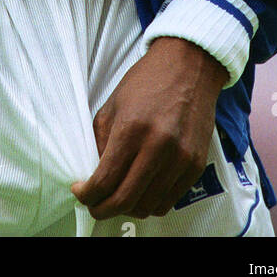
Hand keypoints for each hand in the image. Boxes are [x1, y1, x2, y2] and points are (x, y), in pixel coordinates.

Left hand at [70, 36, 227, 219]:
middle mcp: (158, 146)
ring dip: (128, 208)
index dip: (87, 194)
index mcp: (131, 128)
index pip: (104, 180)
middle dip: (103, 209)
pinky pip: (170, 200)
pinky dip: (151, 201)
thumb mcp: (113, 105)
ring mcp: (180, 158)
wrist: (189, 66)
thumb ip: (101, 141)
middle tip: (95, 204)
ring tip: (119, 195)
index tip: (81, 193)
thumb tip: (94, 176)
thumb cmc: (148, 81)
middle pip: (125, 200)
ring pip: (148, 206)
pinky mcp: (196, 164)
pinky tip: (142, 188)